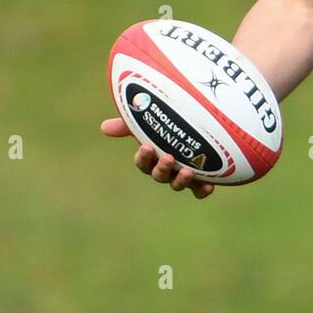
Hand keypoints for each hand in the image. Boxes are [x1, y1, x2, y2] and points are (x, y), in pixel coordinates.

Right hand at [100, 117, 215, 198]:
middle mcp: (166, 168)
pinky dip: (202, 191)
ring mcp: (183, 175)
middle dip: (162, 168)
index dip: (143, 157)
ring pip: (177, 184)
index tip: (147, 146)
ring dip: (181, 180)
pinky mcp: (203, 179)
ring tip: (188, 171)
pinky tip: (209, 186)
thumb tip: (103, 127)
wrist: (204, 125)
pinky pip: (200, 191)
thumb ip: (130, 123)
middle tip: (168, 157)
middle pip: (159, 175)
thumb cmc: (171, 123)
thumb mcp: (152, 121)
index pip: (143, 162)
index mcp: (152, 156)